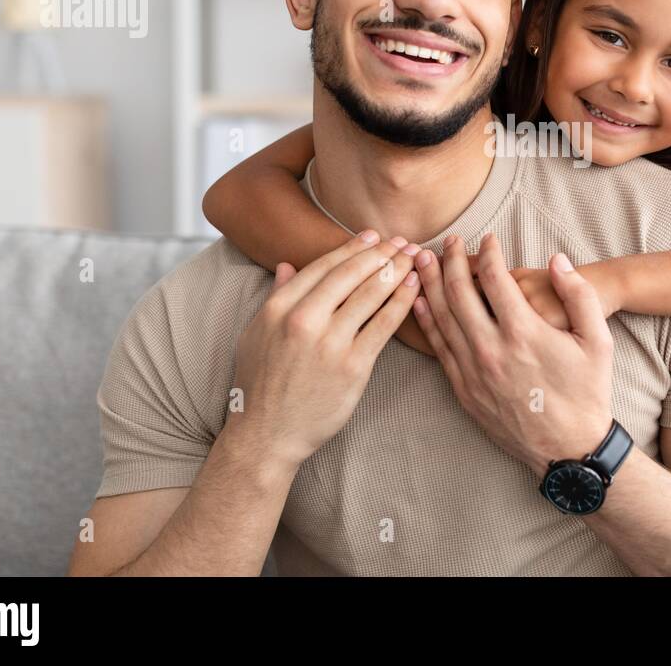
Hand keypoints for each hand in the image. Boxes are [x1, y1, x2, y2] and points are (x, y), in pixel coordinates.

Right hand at [228, 231, 421, 468]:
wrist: (267, 434)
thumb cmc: (261, 384)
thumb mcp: (257, 334)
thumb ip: (277, 296)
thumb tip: (288, 265)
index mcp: (279, 308)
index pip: (323, 266)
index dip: (352, 248)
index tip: (372, 236)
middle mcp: (303, 320)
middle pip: (350, 274)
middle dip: (381, 252)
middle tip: (401, 241)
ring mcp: (330, 343)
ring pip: (371, 294)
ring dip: (396, 270)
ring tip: (412, 258)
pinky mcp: (353, 366)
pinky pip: (384, 325)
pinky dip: (402, 301)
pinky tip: (413, 288)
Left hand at [412, 233, 614, 475]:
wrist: (569, 449)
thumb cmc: (587, 392)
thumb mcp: (597, 340)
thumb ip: (579, 295)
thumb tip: (557, 260)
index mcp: (524, 332)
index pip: (495, 278)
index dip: (489, 252)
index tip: (488, 238)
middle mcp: (492, 349)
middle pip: (459, 292)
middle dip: (451, 260)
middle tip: (449, 241)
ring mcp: (473, 371)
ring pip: (442, 317)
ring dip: (431, 284)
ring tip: (423, 259)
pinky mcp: (464, 390)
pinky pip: (439, 348)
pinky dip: (427, 320)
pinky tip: (420, 301)